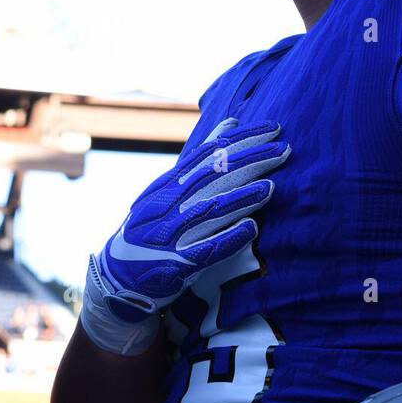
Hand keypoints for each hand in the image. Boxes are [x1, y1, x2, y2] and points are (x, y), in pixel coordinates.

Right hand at [81, 118, 289, 353]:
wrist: (118, 277)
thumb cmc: (154, 228)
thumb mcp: (169, 190)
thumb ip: (201, 160)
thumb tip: (232, 124)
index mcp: (168, 184)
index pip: (209, 153)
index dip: (242, 140)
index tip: (274, 128)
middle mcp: (167, 204)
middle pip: (212, 176)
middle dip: (250, 161)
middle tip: (283, 150)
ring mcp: (170, 234)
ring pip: (209, 210)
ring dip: (241, 198)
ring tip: (271, 187)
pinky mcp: (176, 264)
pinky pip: (205, 249)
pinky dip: (229, 238)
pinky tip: (252, 229)